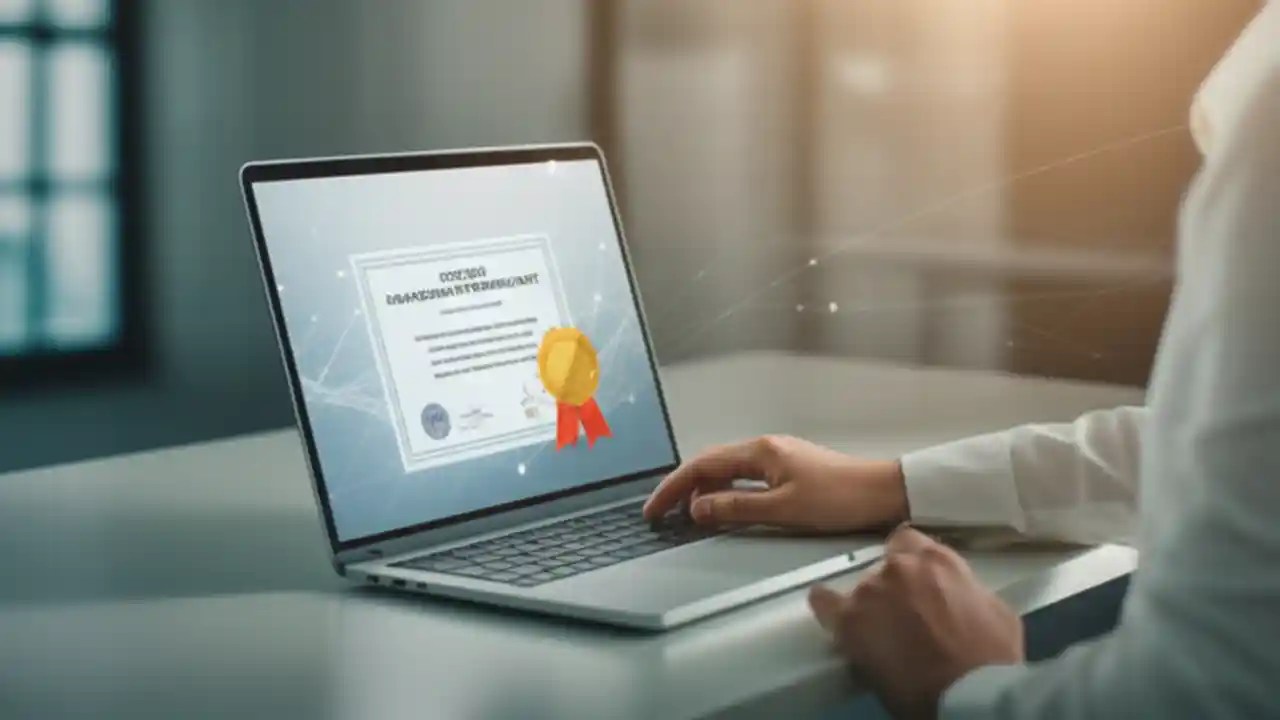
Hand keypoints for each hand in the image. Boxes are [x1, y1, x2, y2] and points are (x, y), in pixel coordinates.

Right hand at [641, 435, 908, 531]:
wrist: (883, 491)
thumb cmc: (836, 500)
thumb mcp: (782, 510)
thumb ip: (736, 508)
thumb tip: (696, 509)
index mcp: (758, 451)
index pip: (701, 466)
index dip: (672, 489)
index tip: (653, 512)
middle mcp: (763, 446)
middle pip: (709, 462)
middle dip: (682, 487)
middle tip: (662, 514)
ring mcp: (777, 454)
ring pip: (726, 468)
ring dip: (703, 488)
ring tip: (688, 514)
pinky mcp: (788, 466)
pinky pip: (743, 474)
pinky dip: (724, 488)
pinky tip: (725, 506)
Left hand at [808, 525, 1023, 719]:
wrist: (968, 692)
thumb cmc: (992, 656)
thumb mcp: (994, 609)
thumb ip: (965, 588)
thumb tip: (954, 592)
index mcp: (936, 560)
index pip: (909, 542)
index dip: (910, 562)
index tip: (914, 582)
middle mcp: (898, 566)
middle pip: (884, 567)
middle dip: (892, 588)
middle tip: (902, 616)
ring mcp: (870, 591)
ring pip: (861, 589)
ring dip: (870, 606)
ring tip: (880, 635)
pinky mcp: (848, 620)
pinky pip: (824, 602)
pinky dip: (827, 607)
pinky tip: (832, 616)